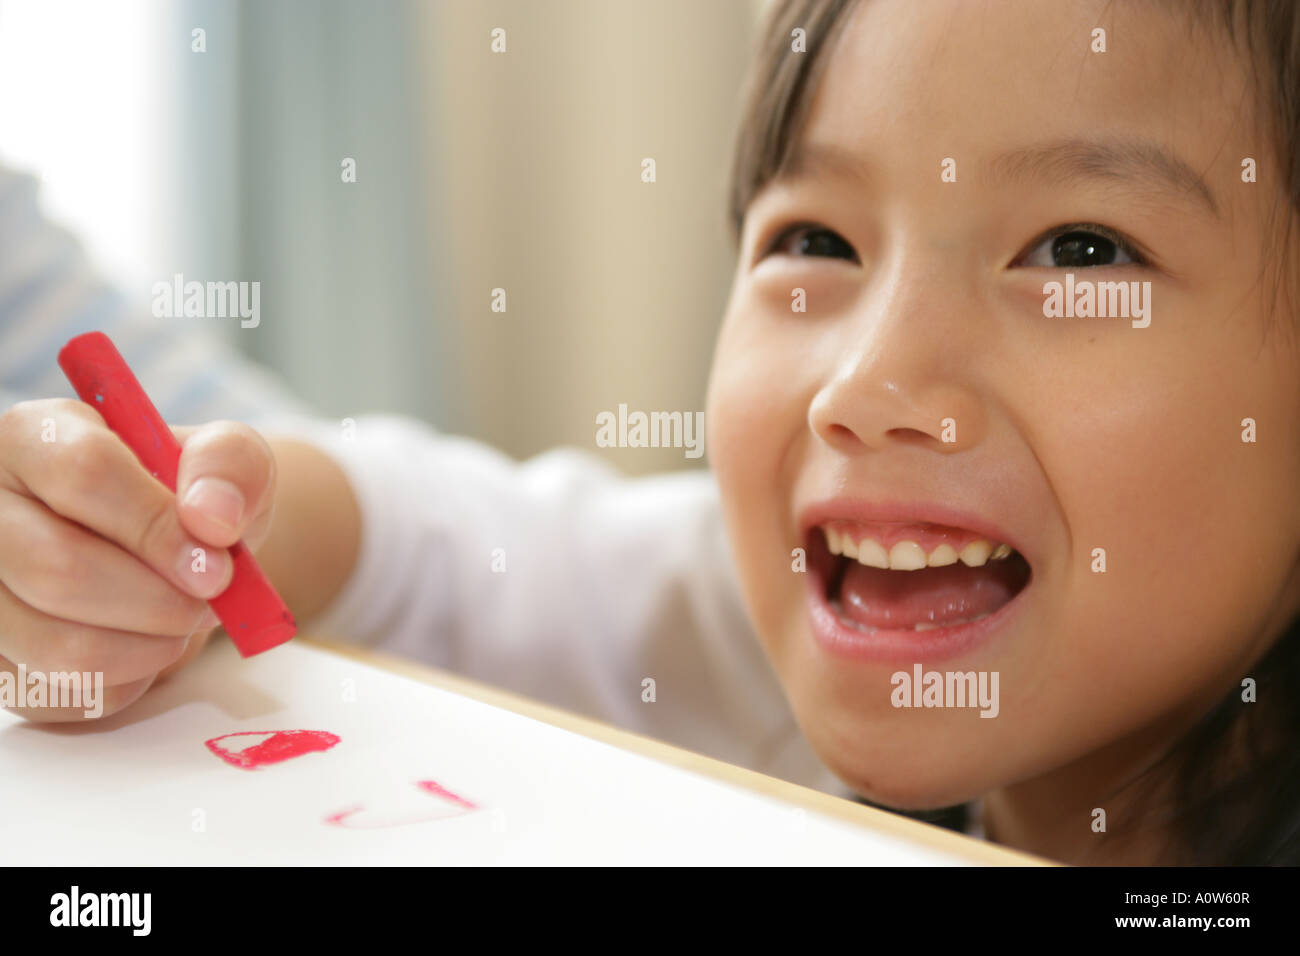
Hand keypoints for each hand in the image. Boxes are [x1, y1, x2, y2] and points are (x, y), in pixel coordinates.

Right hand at [0, 399, 275, 720]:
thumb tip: (213, 516)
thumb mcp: (228, 460)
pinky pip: (68, 695)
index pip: (84, 473)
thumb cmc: (191, 496)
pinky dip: (131, 679)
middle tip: (209, 601)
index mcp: (35, 438)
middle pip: (59, 569)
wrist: (176, 553)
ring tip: (182, 619)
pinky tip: (144, 642)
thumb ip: (230, 466)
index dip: (156, 527)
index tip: (215, 566)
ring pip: (58, 646)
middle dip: (159, 600)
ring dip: (150, 646)